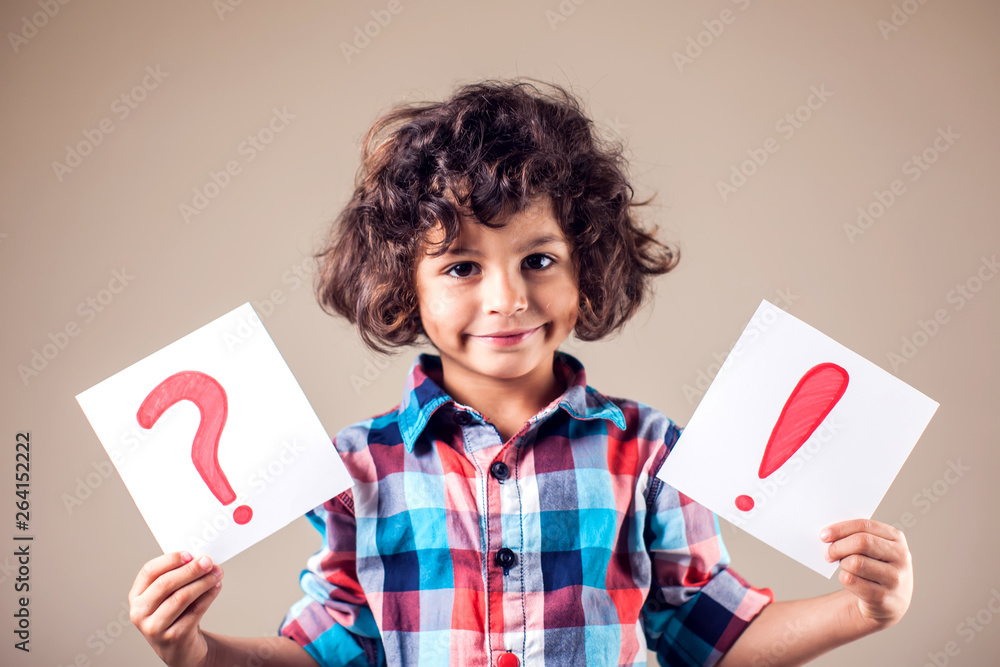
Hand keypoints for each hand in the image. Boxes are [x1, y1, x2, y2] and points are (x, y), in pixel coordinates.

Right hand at [128, 551, 224, 666]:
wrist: (179, 648)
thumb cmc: (175, 615)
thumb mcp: (167, 596)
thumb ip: (177, 577)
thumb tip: (200, 558)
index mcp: (136, 596)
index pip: (149, 572)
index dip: (170, 560)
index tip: (189, 554)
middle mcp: (140, 613)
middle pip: (165, 584)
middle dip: (190, 570)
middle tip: (208, 562)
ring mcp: (154, 627)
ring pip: (181, 597)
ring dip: (203, 582)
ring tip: (216, 573)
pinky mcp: (173, 637)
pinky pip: (195, 611)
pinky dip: (208, 596)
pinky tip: (216, 587)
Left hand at [821, 519, 912, 631]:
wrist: (889, 602)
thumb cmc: (874, 568)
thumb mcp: (873, 549)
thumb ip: (856, 538)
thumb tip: (828, 535)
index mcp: (896, 538)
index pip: (865, 525)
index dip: (841, 529)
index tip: (823, 535)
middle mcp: (901, 557)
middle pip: (861, 542)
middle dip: (838, 547)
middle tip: (828, 554)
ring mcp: (895, 579)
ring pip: (856, 563)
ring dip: (843, 564)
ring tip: (844, 567)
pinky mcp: (884, 598)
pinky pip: (853, 582)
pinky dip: (844, 578)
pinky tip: (849, 580)